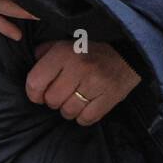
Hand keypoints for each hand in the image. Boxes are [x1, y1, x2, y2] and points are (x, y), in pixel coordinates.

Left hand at [26, 40, 140, 125]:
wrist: (129, 52)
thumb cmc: (92, 49)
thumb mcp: (67, 42)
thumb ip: (47, 51)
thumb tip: (34, 62)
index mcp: (64, 53)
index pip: (35, 82)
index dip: (33, 93)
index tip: (38, 93)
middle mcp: (78, 68)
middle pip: (51, 100)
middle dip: (53, 100)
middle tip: (62, 93)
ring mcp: (95, 84)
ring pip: (68, 112)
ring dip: (69, 109)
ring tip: (76, 98)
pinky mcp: (109, 98)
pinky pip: (85, 119)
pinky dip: (83, 116)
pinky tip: (87, 104)